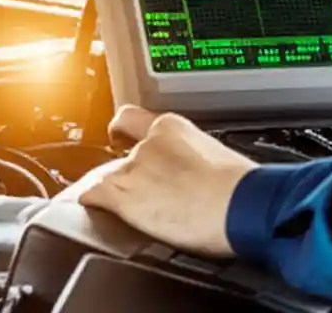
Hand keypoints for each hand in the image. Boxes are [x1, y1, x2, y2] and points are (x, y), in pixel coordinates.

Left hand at [76, 105, 258, 257]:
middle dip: (127, 174)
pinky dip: (91, 204)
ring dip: (116, 193)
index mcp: (174, 128)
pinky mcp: (122, 194)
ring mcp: (133, 168)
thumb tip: (202, 174)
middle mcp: (148, 143)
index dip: (123, 132)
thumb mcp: (219, 158)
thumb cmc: (242, 187)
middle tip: (146, 194)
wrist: (242, 204)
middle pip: (119, 156)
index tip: (121, 139)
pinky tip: (99, 212)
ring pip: (102, 177)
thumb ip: (197, 158)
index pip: (133, 120)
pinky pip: (89, 196)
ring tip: (138, 212)